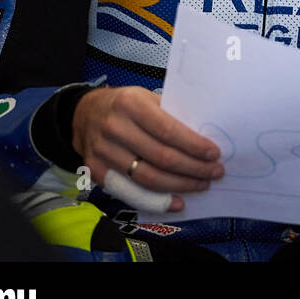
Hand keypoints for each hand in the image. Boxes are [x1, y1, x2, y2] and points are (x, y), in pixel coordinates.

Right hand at [72, 86, 222, 210]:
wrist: (84, 114)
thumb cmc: (126, 104)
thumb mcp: (147, 97)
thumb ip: (171, 113)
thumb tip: (204, 137)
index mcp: (131, 104)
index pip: (168, 130)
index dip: (193, 145)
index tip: (214, 154)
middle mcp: (114, 128)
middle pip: (160, 157)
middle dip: (193, 168)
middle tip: (215, 172)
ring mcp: (103, 152)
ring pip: (147, 178)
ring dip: (179, 185)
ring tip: (201, 184)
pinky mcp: (96, 172)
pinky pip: (130, 192)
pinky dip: (156, 201)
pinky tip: (176, 201)